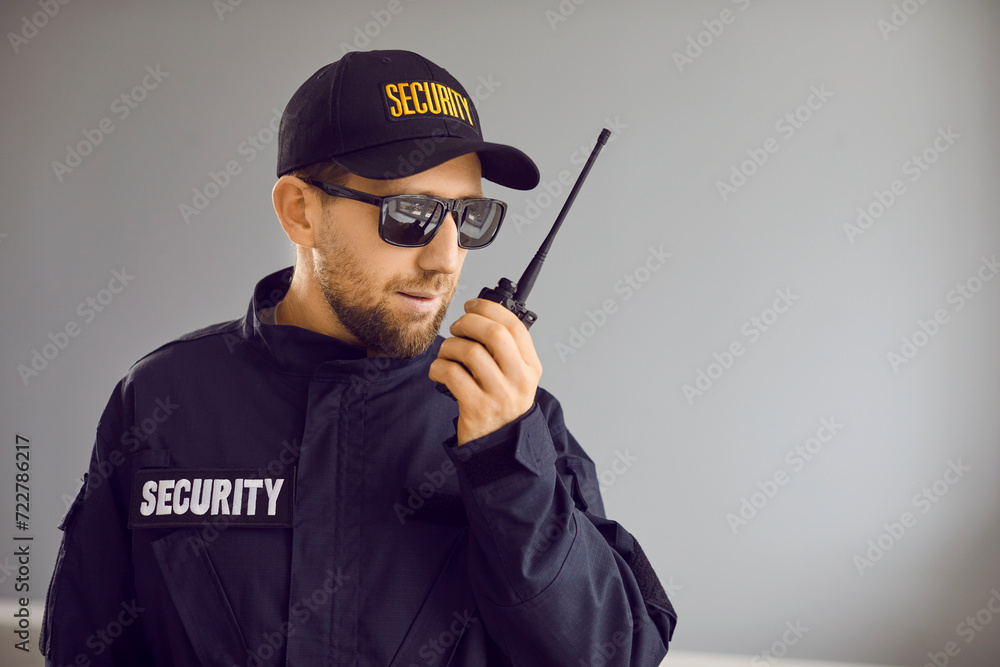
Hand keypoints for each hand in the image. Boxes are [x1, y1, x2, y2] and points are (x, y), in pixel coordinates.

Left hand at [429, 298, 542, 444]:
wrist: (498, 448)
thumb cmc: (500, 407)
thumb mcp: (515, 378)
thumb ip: (505, 352)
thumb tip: (478, 317)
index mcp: (531, 367)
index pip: (515, 326)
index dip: (489, 308)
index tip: (472, 306)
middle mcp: (519, 379)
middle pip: (494, 333)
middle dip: (468, 322)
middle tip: (457, 328)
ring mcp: (499, 394)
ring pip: (470, 351)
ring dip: (450, 346)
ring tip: (447, 354)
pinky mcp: (477, 408)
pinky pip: (452, 374)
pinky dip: (438, 367)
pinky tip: (438, 372)